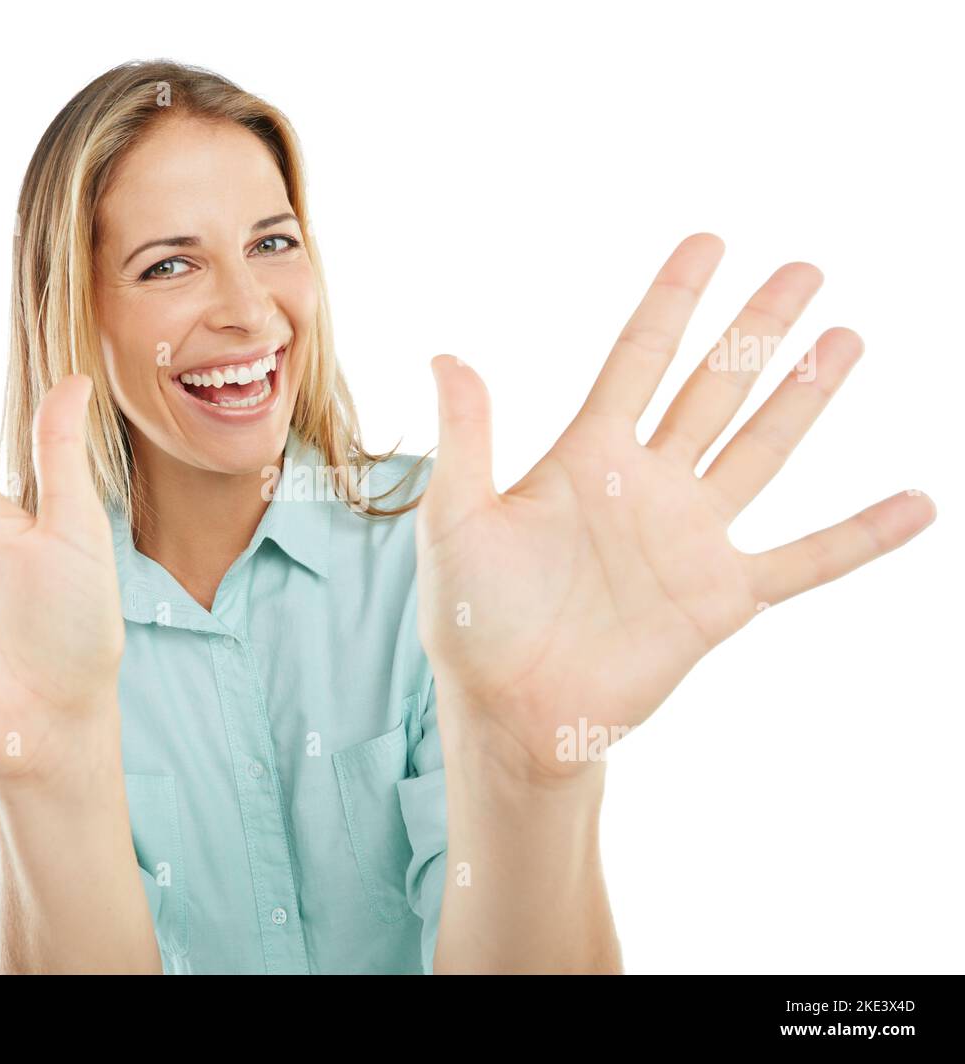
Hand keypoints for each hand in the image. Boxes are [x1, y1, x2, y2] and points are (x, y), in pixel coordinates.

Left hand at [416, 234, 935, 782]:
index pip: (638, 358)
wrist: (511, 711)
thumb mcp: (457, 520)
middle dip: (758, 328)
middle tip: (806, 268)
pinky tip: (915, 505)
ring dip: (805, 397)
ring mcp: (689, 539)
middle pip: (714, 387)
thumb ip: (468, 439)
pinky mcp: (720, 599)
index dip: (673, 300)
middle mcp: (647, 485)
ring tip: (847, 338)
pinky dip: (858, 537)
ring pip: (761, 451)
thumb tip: (447, 355)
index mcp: (585, 456)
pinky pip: (804, 561)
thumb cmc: (472, 618)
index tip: (709, 241)